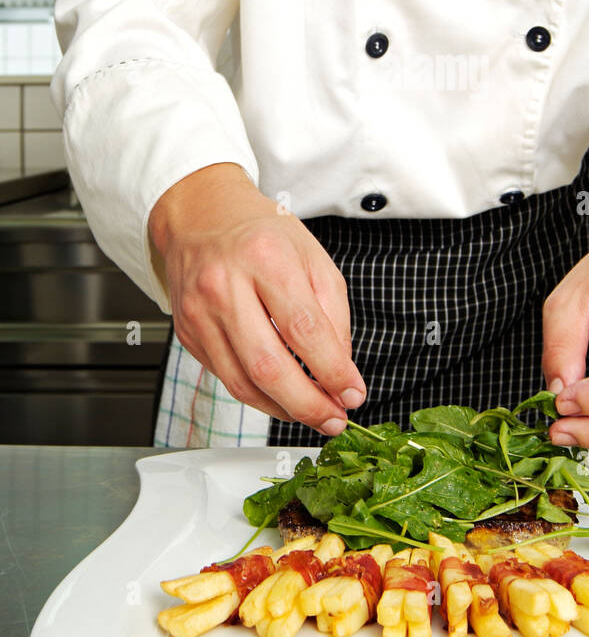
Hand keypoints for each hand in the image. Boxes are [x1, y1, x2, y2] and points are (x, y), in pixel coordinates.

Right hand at [148, 163, 364, 434]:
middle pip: (268, 365)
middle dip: (308, 404)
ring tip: (313, 415)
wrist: (202, 216)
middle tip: (334, 420)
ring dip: (284, 409)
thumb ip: (333, 315)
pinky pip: (226, 378)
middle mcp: (225, 285)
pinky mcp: (188, 333)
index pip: (303, 328)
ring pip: (243, 382)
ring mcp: (200, 312)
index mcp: (264, 257)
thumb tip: (343, 372)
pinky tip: (282, 398)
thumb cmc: (262, 233)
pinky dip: (259, 397)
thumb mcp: (313, 258)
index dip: (332, 370)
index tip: (353, 393)